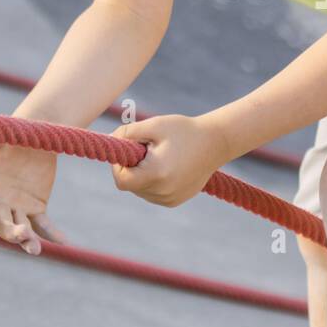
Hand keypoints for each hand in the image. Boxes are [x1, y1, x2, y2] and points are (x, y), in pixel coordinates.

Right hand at [0, 137, 68, 254]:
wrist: (38, 134)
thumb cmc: (14, 133)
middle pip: (0, 224)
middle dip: (9, 232)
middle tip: (23, 233)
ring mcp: (17, 206)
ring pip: (19, 229)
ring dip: (25, 240)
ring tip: (34, 249)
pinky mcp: (36, 208)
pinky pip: (43, 225)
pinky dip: (53, 234)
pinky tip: (64, 242)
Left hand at [111, 115, 227, 207]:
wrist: (216, 143)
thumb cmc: (184, 131)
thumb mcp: (154, 125)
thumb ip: (127, 133)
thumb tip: (110, 142)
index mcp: (156, 174)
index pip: (121, 180)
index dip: (118, 166)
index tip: (128, 151)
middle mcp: (163, 192)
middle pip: (130, 185)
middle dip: (132, 168)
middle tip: (148, 149)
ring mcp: (170, 199)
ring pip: (140, 190)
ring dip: (142, 175)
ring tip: (161, 157)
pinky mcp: (174, 201)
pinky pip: (152, 193)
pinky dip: (153, 182)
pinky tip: (168, 166)